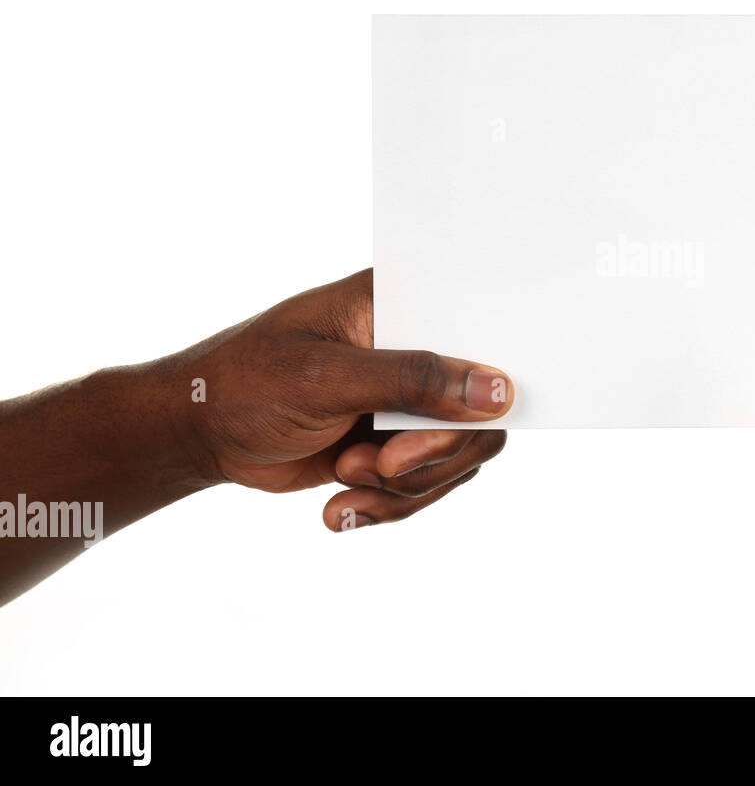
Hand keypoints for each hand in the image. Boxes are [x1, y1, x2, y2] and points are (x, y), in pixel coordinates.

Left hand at [172, 269, 512, 530]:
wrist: (197, 435)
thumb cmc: (246, 382)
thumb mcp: (326, 377)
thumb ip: (414, 381)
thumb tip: (499, 391)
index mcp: (399, 305)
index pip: (477, 336)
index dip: (485, 385)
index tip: (452, 424)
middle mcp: (413, 350)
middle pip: (478, 414)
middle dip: (430, 456)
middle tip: (380, 465)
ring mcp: (406, 402)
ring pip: (454, 459)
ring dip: (402, 487)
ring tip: (346, 479)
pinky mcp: (393, 446)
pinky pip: (423, 487)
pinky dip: (387, 507)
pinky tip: (342, 508)